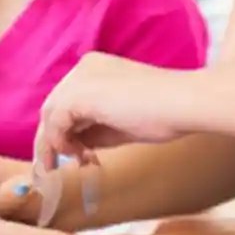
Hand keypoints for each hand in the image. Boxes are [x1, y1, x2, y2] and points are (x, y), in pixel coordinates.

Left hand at [34, 52, 193, 167]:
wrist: (184, 103)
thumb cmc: (164, 113)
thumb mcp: (120, 123)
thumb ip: (95, 130)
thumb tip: (75, 145)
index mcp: (95, 69)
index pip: (67, 101)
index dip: (65, 131)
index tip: (76, 156)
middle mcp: (83, 68)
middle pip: (53, 106)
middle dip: (52, 139)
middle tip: (54, 166)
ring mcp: (80, 78)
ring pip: (50, 114)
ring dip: (53, 144)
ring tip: (65, 166)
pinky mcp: (79, 93)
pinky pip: (55, 122)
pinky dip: (59, 142)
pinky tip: (77, 155)